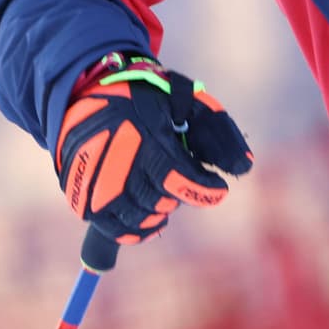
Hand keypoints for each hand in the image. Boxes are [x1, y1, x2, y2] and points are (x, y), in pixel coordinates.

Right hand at [55, 53, 252, 252]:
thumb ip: (218, 134)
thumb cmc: (148, 102)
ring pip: (141, 219)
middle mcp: (117, 163)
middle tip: (176, 175)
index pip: (180, 178)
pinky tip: (147, 215)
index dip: (205, 190)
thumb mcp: (188, 104)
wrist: (90, 97)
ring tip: (159, 188)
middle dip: (177, 192)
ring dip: (159, 210)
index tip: (218, 190)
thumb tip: (244, 168)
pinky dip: (136, 228)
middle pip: (162, 201)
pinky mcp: (83, 200)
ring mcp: (96, 185)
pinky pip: (117, 231)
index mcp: (145, 135)